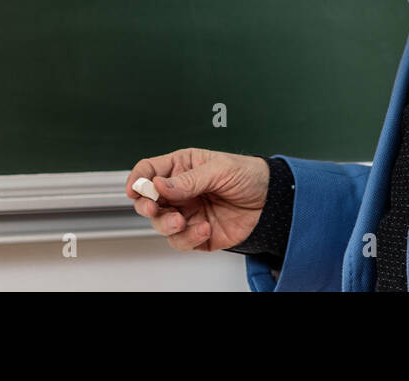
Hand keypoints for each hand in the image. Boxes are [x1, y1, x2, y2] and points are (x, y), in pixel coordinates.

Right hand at [126, 148, 268, 251]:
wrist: (273, 203)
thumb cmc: (250, 176)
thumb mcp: (220, 169)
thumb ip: (189, 179)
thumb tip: (159, 184)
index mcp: (183, 167)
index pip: (150, 171)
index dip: (138, 179)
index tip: (135, 190)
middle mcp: (181, 192)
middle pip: (149, 201)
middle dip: (147, 206)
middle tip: (154, 208)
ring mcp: (188, 213)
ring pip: (161, 224)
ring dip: (167, 225)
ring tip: (182, 221)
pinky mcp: (197, 235)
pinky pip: (181, 241)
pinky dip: (189, 238)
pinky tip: (205, 229)